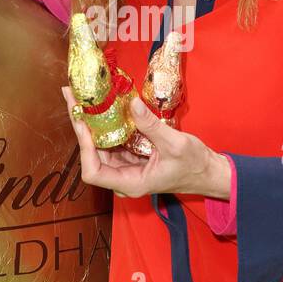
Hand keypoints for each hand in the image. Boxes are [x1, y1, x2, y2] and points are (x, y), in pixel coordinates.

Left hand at [62, 89, 231, 199]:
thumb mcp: (175, 144)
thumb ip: (151, 125)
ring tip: (82, 99)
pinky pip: (114, 143)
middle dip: (82, 127)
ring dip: (92, 124)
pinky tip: (102, 106)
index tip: (83, 122)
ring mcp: (127, 168)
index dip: (84, 147)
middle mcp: (123, 178)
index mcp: (131, 183)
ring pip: (100, 147)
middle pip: (92, 156)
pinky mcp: (132, 158)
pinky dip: (107, 125)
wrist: (209, 172)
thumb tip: (131, 104)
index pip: (93, 171)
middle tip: (74, 99)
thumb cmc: (195, 166)